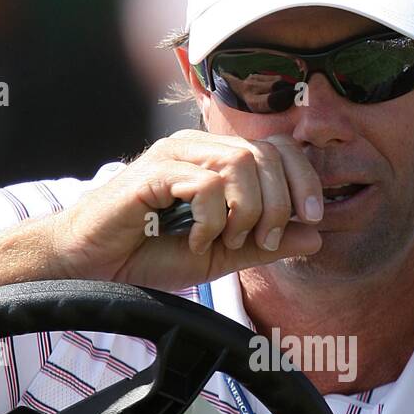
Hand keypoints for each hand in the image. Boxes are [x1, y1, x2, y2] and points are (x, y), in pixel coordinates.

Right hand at [45, 130, 324, 289]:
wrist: (95, 266)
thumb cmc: (150, 254)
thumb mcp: (222, 254)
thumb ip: (267, 244)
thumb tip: (317, 234)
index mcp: (219, 159)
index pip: (280, 147)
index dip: (304, 179)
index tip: (311, 218)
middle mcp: (199, 148)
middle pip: (265, 155)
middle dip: (277, 205)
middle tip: (260, 243)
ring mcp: (174, 155)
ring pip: (239, 164)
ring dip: (245, 211)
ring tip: (224, 241)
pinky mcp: (153, 172)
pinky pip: (204, 184)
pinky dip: (211, 219)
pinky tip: (195, 239)